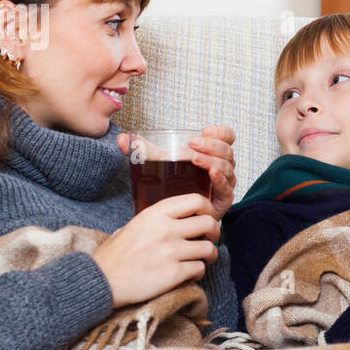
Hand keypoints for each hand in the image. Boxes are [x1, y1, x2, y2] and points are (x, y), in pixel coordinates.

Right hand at [91, 192, 220, 308]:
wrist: (101, 281)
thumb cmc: (115, 255)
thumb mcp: (132, 225)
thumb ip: (156, 219)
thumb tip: (178, 218)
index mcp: (155, 213)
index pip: (196, 200)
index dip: (208, 209)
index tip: (207, 217)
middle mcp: (166, 229)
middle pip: (209, 223)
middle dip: (214, 232)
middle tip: (209, 239)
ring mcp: (171, 251)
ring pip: (209, 248)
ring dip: (210, 255)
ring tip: (202, 259)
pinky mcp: (173, 274)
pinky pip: (200, 269)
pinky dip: (198, 272)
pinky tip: (189, 273)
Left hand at [118, 124, 236, 218]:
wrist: (172, 218)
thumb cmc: (169, 186)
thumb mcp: (156, 165)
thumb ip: (140, 151)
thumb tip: (122, 138)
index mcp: (211, 154)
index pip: (226, 137)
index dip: (220, 132)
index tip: (204, 131)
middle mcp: (221, 167)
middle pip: (227, 150)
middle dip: (211, 145)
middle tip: (192, 144)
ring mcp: (223, 184)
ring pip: (228, 167)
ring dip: (212, 159)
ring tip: (195, 158)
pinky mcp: (221, 202)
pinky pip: (226, 189)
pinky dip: (221, 179)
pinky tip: (212, 174)